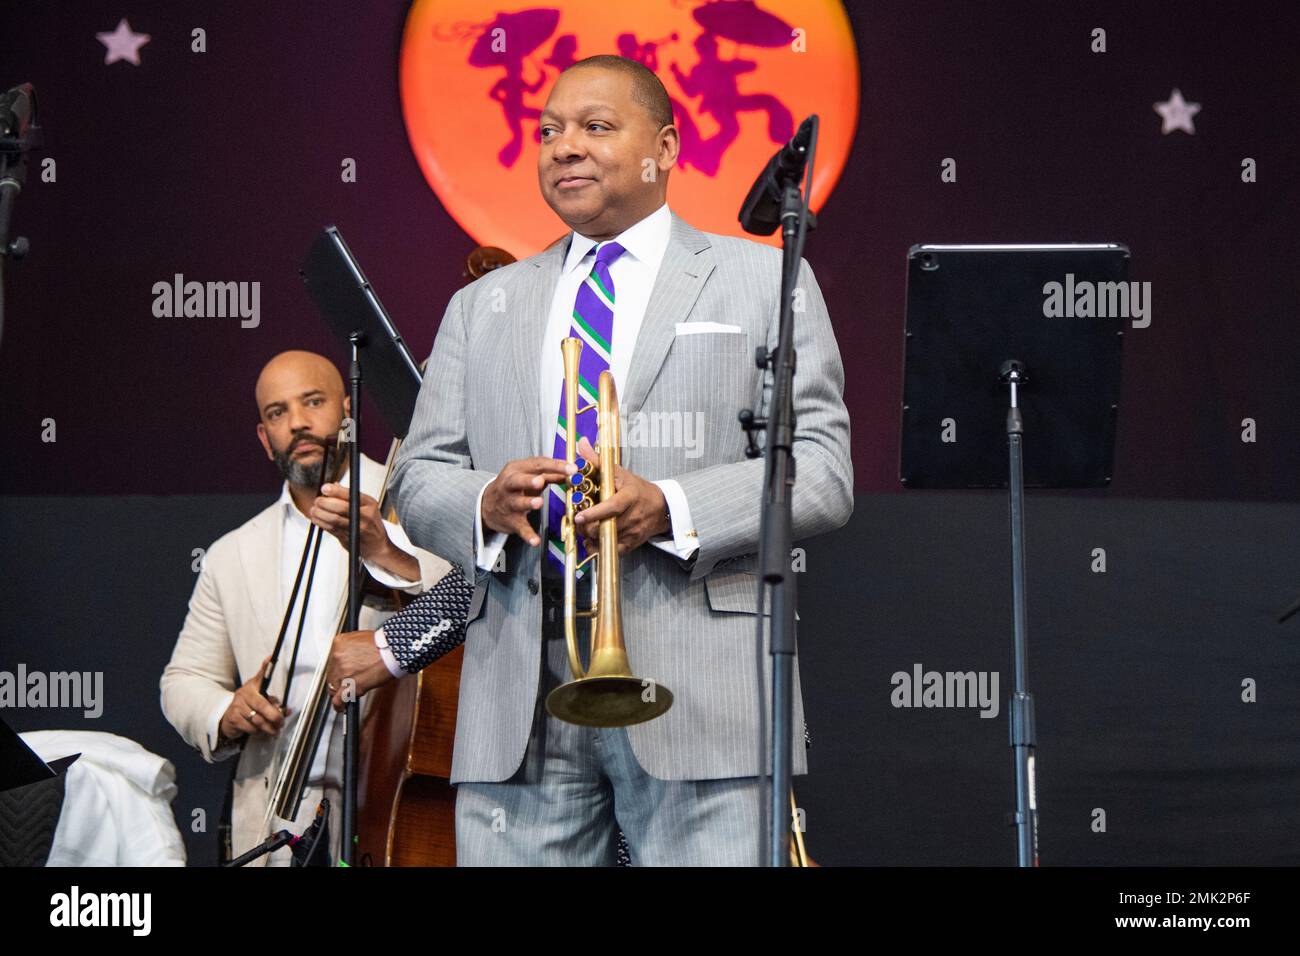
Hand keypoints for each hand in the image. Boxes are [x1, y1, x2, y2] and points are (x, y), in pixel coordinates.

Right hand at [219, 655, 285, 740]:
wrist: (228, 718)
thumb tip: (287, 711)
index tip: (271, 658)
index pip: (260, 675)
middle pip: (262, 705)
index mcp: (253, 686)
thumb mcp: (260, 701)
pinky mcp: (233, 718)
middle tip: (281, 722)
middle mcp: (244, 693)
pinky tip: (260, 731)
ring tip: (274, 730)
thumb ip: (274, 704)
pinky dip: (258, 731)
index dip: (266, 666)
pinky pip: (250, 728)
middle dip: (274, 716)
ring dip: (268, 727)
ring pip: (257, 719)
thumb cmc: (249, 707)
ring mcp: (237, 705)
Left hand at [310, 484, 419, 579]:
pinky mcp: (349, 538)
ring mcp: (357, 528)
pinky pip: (331, 529)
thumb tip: (334, 485)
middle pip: (341, 508)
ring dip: (320, 514)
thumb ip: (350, 496)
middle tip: (317, 500)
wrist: (378, 546)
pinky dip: (321, 523)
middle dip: (325, 503)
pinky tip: (316, 518)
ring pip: (334, 519)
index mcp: (369, 504)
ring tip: (314, 509)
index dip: (335, 491)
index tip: (324, 488)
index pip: (351, 495)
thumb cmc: (372, 524)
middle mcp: (365, 516)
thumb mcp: (367, 506)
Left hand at [326, 630, 393, 711]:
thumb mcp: (360, 638)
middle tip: (348, 681)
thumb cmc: (383, 645)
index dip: (337, 668)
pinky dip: (339, 705)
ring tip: (349, 691)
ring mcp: (342, 671)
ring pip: (334, 687)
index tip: (341, 671)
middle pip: (331, 674)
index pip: (331, 660)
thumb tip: (350, 657)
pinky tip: (342, 707)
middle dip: (339, 679)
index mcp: (339, 643)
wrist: (393, 652)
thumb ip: (350, 648)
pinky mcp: (349, 685)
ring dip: (341, 690)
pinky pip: (338, 700)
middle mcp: (337, 656)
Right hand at [481, 456, 577, 544]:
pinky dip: (528, 535)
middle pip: (518, 481)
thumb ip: (550, 474)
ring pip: (517, 503)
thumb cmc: (513, 487)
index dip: (555, 466)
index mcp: (517, 470)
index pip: (537, 464)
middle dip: (529, 481)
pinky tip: (535, 541)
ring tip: (538, 503)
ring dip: (527, 502)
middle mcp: (510, 485)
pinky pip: (520, 528)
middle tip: (540, 482)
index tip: (572, 469)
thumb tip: (570, 472)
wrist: (487, 505)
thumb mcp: (528, 475)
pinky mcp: (511, 520)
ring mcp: (509, 503)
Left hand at [572, 437, 669, 554]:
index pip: (612, 506)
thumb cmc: (636, 488)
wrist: (661, 508)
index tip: (579, 517)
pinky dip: (598, 547)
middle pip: (605, 526)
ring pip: (606, 539)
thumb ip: (597, 461)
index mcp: (629, 496)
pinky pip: (611, 550)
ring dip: (590, 536)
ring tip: (584, 528)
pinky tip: (592, 539)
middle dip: (587, 527)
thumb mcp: (619, 472)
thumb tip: (581, 443)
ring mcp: (633, 532)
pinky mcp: (632, 544)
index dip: (595, 513)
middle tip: (578, 521)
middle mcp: (633, 515)